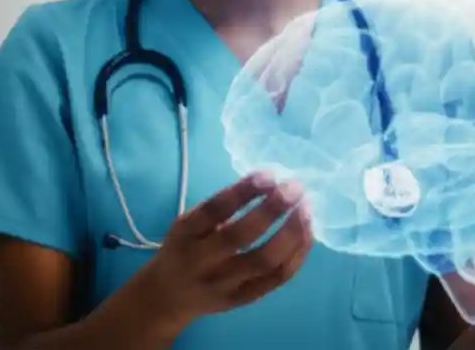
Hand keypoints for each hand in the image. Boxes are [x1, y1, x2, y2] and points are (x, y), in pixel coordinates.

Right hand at [138, 172, 312, 332]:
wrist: (167, 298)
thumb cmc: (184, 248)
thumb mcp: (188, 223)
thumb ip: (220, 207)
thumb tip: (269, 182)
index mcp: (185, 235)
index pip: (214, 211)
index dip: (244, 192)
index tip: (270, 174)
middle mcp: (202, 262)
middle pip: (240, 237)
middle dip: (272, 209)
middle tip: (295, 188)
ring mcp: (224, 285)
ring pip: (264, 261)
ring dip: (291, 232)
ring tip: (306, 209)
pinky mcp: (244, 299)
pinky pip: (277, 279)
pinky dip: (297, 254)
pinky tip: (307, 233)